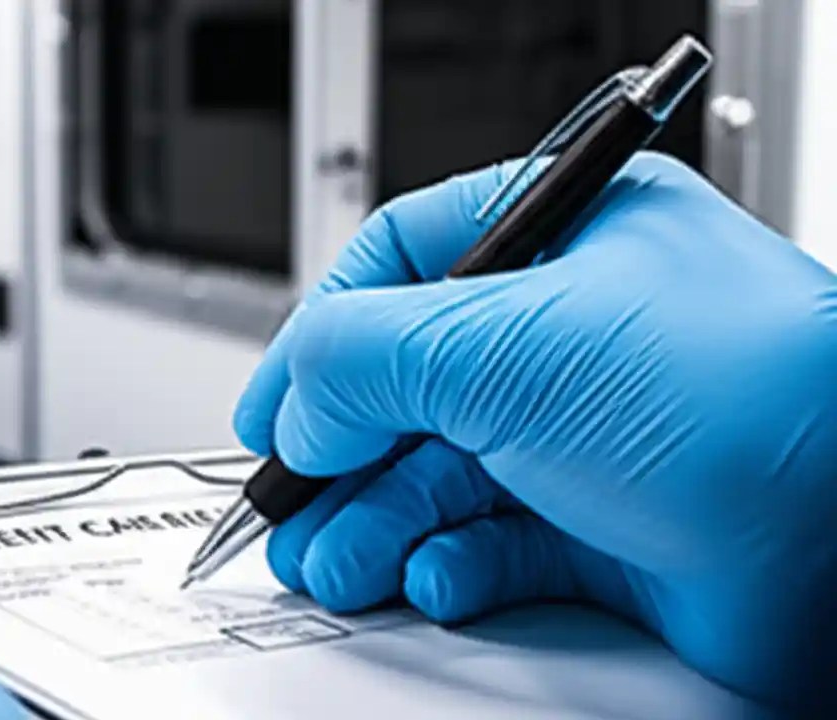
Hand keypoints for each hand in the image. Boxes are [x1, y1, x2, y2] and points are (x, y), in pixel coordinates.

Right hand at [234, 152, 836, 710]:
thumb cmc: (740, 397)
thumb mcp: (503, 343)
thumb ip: (363, 360)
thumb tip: (300, 402)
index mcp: (561, 242)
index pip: (401, 267)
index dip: (322, 338)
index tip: (273, 405)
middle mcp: (575, 334)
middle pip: (410, 389)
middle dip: (340, 454)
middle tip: (289, 507)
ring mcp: (590, 435)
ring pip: (442, 478)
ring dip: (377, 522)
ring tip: (337, 562)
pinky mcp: (606, 528)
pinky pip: (493, 545)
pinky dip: (450, 567)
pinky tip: (435, 580)